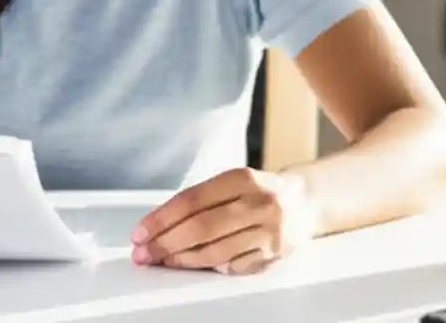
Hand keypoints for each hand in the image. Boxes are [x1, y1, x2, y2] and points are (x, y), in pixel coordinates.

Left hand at [130, 168, 315, 274]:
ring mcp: (269, 231)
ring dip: (182, 259)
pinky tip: (194, 263)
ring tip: (162, 260)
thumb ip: (200, 201)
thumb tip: (156, 227)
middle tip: (143, 253)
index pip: (192, 200)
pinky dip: (210, 267)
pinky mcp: (274, 254)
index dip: (161, 219)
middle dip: (166, 243)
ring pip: (215, 251)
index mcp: (243, 178)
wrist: (306, 202)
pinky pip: (233, 266)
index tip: (139, 233)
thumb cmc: (258, 192)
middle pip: (201, 228)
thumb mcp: (233, 183)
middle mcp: (259, 203)